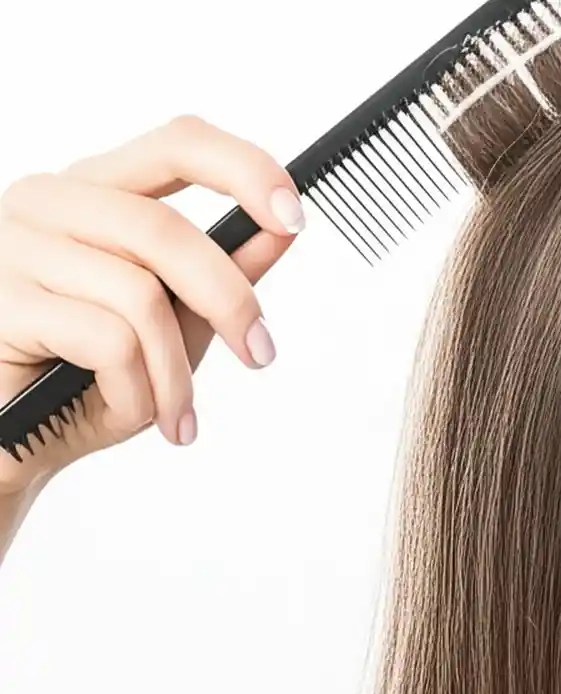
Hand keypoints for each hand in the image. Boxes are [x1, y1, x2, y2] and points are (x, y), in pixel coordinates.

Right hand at [0, 114, 304, 495]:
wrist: (7, 444)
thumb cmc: (83, 380)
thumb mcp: (171, 323)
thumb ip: (221, 271)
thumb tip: (280, 229)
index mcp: (93, 193)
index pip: (178, 144)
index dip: (245, 170)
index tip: (294, 217)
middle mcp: (46, 202)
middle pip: (165, 229)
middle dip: (229, 300)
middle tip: (260, 352)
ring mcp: (11, 246)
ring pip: (139, 295)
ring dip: (175, 372)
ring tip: (176, 414)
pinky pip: (105, 342)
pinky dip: (136, 392)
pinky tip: (127, 414)